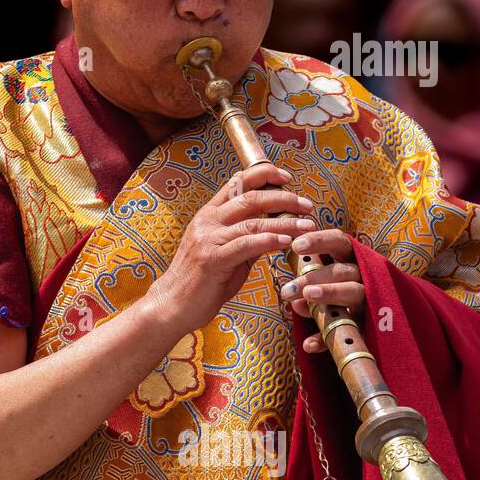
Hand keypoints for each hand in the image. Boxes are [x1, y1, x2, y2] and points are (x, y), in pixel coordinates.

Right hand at [151, 163, 316, 332]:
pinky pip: (246, 244)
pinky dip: (269, 240)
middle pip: (250, 197)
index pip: (238, 182)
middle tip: (307, 205)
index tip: (287, 178)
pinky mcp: (213, 259)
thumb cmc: (200, 281)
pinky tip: (287, 241)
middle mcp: (208, 221)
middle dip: (283, 198)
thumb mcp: (225, 252)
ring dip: (285, 222)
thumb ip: (246, 238)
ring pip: (253, 221)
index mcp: (209, 214)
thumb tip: (275, 229)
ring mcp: (208, 238)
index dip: (264, 175)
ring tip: (308, 225)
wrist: (172, 304)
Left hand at [279, 229, 364, 352]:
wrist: (381, 323)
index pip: (338, 242)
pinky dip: (328, 338)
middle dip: (315, 277)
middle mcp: (365, 277)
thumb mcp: (325, 286)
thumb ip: (309, 287)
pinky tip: (309, 344)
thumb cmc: (341, 294)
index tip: (295, 246)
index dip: (319, 241)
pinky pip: (352, 331)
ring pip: (354, 293)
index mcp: (351, 260)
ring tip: (306, 299)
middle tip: (289, 289)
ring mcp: (371, 301)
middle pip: (343, 271)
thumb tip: (294, 301)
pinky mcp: (372, 326)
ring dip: (330, 294)